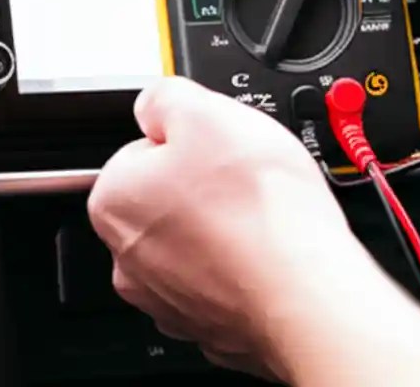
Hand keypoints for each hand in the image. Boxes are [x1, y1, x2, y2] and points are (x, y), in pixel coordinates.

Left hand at [86, 77, 369, 380]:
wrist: (305, 291)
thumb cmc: (260, 211)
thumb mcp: (207, 111)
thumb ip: (166, 98)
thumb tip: (155, 104)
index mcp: (114, 200)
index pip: (146, 149)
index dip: (192, 140)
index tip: (221, 147)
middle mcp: (127, 257)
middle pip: (168, 197)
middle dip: (206, 185)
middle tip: (247, 181)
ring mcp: (165, 297)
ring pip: (195, 240)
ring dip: (224, 227)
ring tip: (262, 217)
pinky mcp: (205, 322)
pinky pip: (221, 279)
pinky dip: (241, 266)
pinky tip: (266, 253)